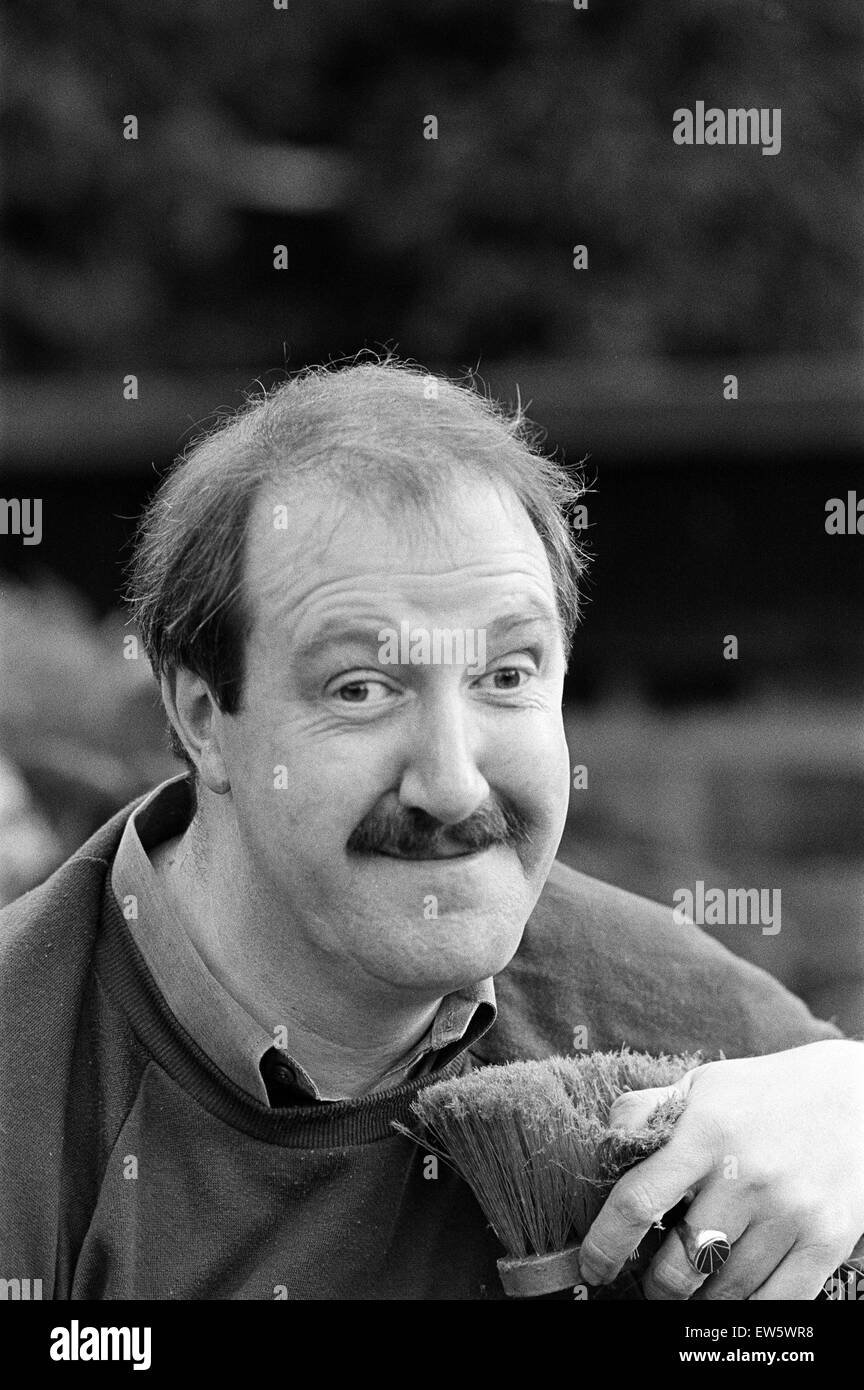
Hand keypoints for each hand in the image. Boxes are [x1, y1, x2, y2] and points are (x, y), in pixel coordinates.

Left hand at [577, 1040, 863, 1298]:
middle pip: (679, 1265)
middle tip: (654, 1280)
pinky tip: (732, 1297)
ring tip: (694, 1283)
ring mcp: (790, 1211)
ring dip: (699, 1300)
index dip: (606, 1244)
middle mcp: (747, 1173)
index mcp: (707, 1130)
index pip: (639, 1200)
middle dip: (656, 1285)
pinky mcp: (826, 1241)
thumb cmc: (765, 1094)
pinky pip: (774, 1305)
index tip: (593, 1266)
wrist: (856, 1096)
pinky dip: (746, 1312)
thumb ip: (649, 1112)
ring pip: (724, 1293)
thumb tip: (606, 1146)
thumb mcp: (704, 1086)